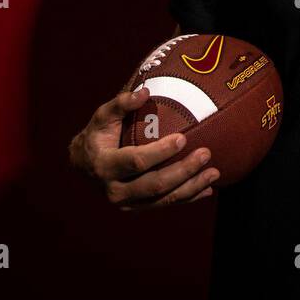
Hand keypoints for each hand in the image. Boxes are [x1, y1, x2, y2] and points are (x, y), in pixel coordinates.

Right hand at [68, 86, 219, 209]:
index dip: (160, 152)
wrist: (85, 165)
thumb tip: (145, 92)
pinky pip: (166, 204)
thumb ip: (121, 103)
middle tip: (206, 153)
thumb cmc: (98, 134)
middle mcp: (115, 190)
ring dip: (192, 187)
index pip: (136, 161)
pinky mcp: (139, 207)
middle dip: (184, 171)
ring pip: (164, 199)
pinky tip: (208, 189)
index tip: (183, 138)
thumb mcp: (102, 116)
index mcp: (105, 165)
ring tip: (215, 172)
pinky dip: (189, 197)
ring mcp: (128, 203)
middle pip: (155, 184)